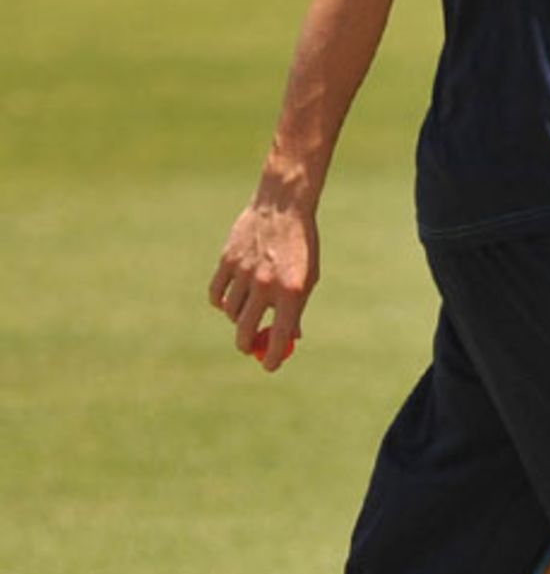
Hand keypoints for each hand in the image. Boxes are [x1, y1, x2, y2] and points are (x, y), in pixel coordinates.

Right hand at [208, 192, 318, 372]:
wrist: (283, 206)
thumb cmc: (300, 244)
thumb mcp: (308, 277)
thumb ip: (297, 308)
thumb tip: (290, 338)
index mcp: (292, 291)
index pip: (280, 336)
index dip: (273, 357)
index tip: (269, 366)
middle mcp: (266, 285)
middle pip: (246, 330)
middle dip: (247, 344)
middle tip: (249, 345)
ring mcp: (244, 273)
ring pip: (231, 313)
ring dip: (237, 318)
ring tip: (248, 307)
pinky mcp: (227, 261)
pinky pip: (216, 294)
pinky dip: (221, 301)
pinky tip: (230, 298)